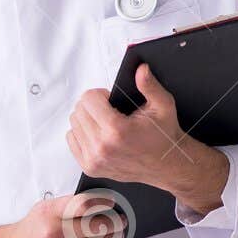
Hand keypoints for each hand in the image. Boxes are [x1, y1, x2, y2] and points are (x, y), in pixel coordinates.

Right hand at [0, 192, 125, 237]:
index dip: (104, 202)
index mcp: (49, 213)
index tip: (113, 202)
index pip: (85, 204)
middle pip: (99, 226)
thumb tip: (103, 205)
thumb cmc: (31, 230)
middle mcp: (53, 233)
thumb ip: (69, 206)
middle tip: (121, 221)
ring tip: (105, 236)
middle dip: (115, 223)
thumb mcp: (44, 209)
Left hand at [66, 64, 227, 215]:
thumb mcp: (163, 106)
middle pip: (79, 110)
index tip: (111, 100)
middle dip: (93, 105)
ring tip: (106, 123)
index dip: (101, 95)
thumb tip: (140, 69)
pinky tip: (99, 134)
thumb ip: (149, 85)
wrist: (166, 165)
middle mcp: (102, 147)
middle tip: (110, 111)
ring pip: (74, 124)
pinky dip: (82, 133)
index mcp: (117, 130)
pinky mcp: (90, 168)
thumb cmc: (163, 135)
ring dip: (87, 119)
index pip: (88, 99)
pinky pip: (71, 139)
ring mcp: (94, 160)